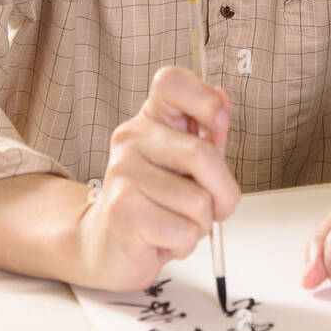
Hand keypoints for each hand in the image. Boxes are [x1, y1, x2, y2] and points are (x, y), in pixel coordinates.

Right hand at [75, 65, 241, 291]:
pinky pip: (184, 230)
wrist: (107, 248)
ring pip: (198, 201)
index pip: (171, 82)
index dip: (204, 99)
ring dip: (201, 224)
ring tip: (177, 223)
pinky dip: (185, 243)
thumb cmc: (156, 205)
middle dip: (223, 192)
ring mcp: (123, 173)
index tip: (218, 129)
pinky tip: (162, 239)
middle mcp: (131, 138)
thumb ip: (207, 135)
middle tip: (214, 207)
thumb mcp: (187, 167)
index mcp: (150, 120)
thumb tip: (222, 98)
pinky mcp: (123, 210)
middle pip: (201, 154)